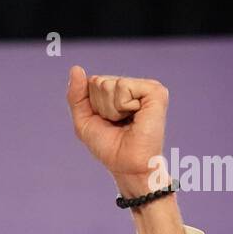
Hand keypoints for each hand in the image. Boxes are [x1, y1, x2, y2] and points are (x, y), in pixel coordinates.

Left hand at [66, 65, 167, 192]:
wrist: (126, 165)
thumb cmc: (108, 146)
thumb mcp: (84, 120)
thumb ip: (76, 95)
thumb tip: (76, 68)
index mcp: (120, 91)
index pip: (92, 83)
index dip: (92, 106)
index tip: (106, 122)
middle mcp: (134, 86)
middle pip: (99, 82)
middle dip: (101, 107)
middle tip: (116, 124)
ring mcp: (146, 87)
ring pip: (109, 84)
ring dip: (111, 109)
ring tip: (125, 122)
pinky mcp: (156, 91)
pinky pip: (123, 86)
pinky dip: (122, 106)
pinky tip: (135, 116)